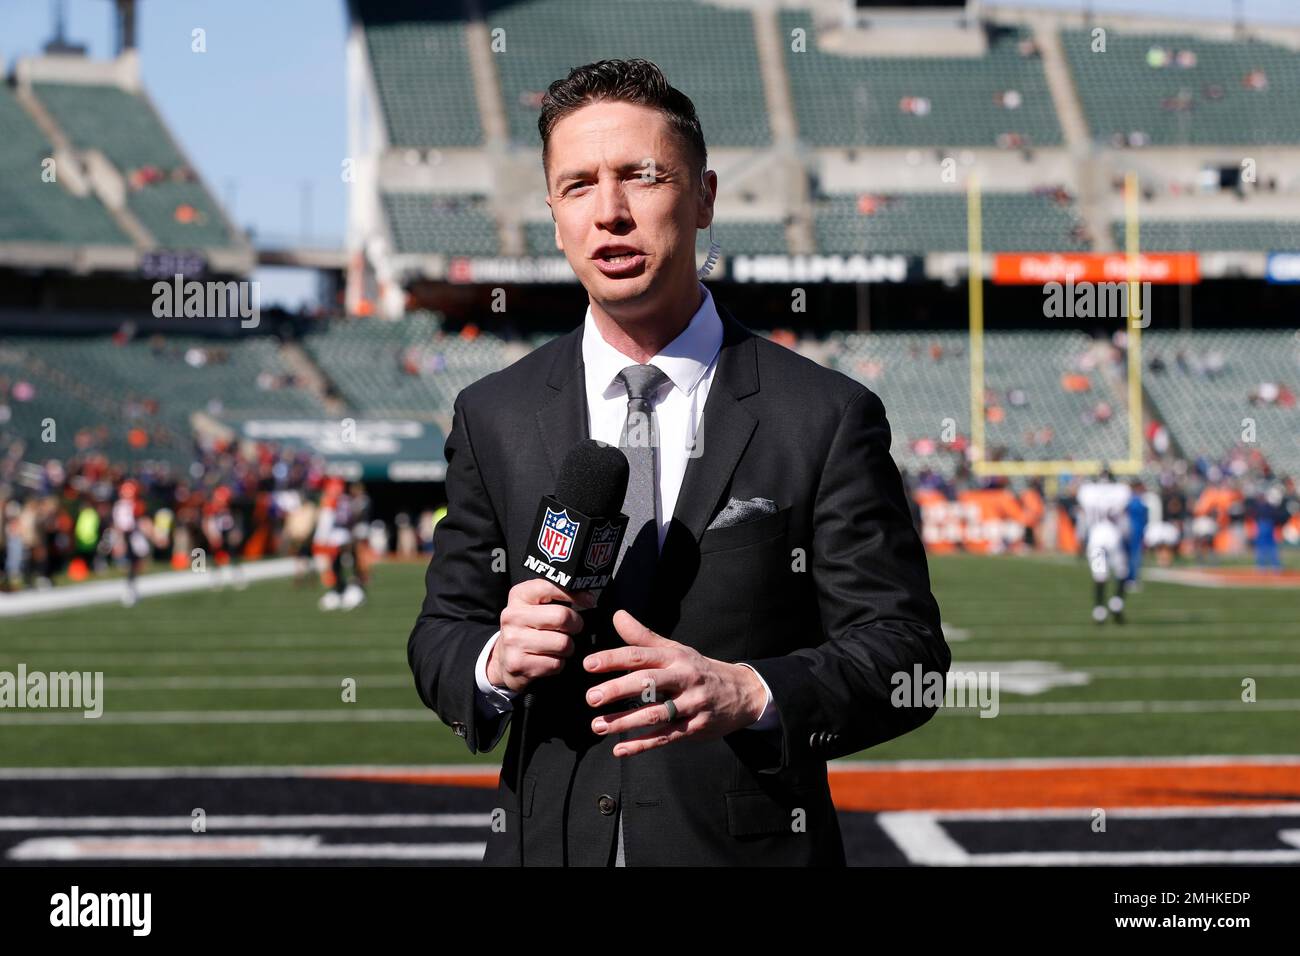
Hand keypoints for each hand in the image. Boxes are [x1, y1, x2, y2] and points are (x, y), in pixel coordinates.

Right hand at [487, 579, 597, 693]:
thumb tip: (587, 597)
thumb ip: (558, 595)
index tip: (588, 601)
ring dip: (568, 647)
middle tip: (573, 628)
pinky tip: (548, 658)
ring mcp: (513, 641)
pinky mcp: (518, 663)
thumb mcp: (537, 604)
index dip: (576, 594)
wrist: (505, 657)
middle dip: (576, 625)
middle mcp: (512, 616)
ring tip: (558, 645)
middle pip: (562, 617)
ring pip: (563, 644)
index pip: (551, 587)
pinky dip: (558, 663)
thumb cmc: (530, 627)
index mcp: (519, 595)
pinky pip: (556, 664)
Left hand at [582, 609, 766, 755]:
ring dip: (624, 722)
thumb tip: (616, 615)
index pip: (640, 655)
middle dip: (617, 689)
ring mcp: (691, 704)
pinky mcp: (695, 727)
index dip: (613, 659)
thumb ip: (643, 637)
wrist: (742, 692)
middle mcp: (683, 678)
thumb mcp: (675, 649)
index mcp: (675, 657)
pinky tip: (620, 749)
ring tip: (597, 726)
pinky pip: (666, 737)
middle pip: (647, 683)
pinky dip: (642, 745)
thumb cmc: (698, 669)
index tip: (588, 665)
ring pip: (655, 714)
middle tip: (591, 697)